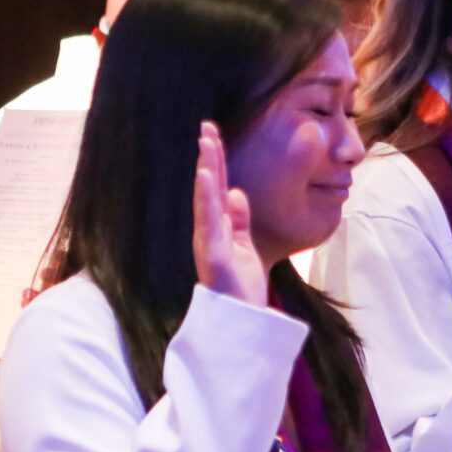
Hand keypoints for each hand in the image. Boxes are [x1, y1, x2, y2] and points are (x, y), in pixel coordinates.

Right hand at [192, 122, 266, 307]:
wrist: (242, 325)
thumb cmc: (242, 289)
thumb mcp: (245, 247)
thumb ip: (239, 221)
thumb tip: (235, 192)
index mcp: (217, 230)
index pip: (216, 190)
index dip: (215, 162)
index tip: (213, 135)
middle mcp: (208, 233)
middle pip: (208, 189)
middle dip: (208, 157)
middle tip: (207, 126)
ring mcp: (208, 244)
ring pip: (206, 200)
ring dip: (206, 169)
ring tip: (206, 142)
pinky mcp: (213, 256)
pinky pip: (209, 223)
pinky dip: (207, 198)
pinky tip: (205, 175)